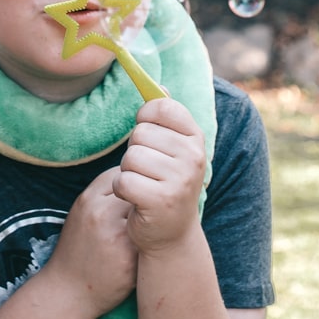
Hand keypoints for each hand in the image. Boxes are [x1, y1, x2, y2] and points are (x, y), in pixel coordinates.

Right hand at [44, 168, 136, 318]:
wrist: (69, 292)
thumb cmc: (78, 251)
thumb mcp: (82, 215)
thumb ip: (103, 196)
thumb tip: (137, 177)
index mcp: (88, 200)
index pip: (122, 174)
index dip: (133, 184)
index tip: (135, 196)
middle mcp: (101, 214)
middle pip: (138, 191)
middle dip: (144, 200)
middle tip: (145, 212)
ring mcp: (116, 236)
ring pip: (148, 213)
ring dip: (151, 219)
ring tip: (148, 229)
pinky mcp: (130, 257)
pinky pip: (151, 238)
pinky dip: (152, 240)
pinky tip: (148, 246)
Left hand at [114, 98, 205, 253]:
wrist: (172, 233)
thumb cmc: (165, 183)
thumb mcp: (173, 149)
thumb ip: (166, 118)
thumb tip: (158, 84)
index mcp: (196, 138)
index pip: (162, 107)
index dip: (145, 118)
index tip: (149, 137)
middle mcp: (193, 157)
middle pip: (139, 134)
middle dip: (134, 152)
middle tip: (148, 172)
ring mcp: (180, 180)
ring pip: (129, 158)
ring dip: (127, 172)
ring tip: (143, 185)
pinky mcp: (161, 200)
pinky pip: (123, 181)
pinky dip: (122, 191)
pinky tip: (136, 200)